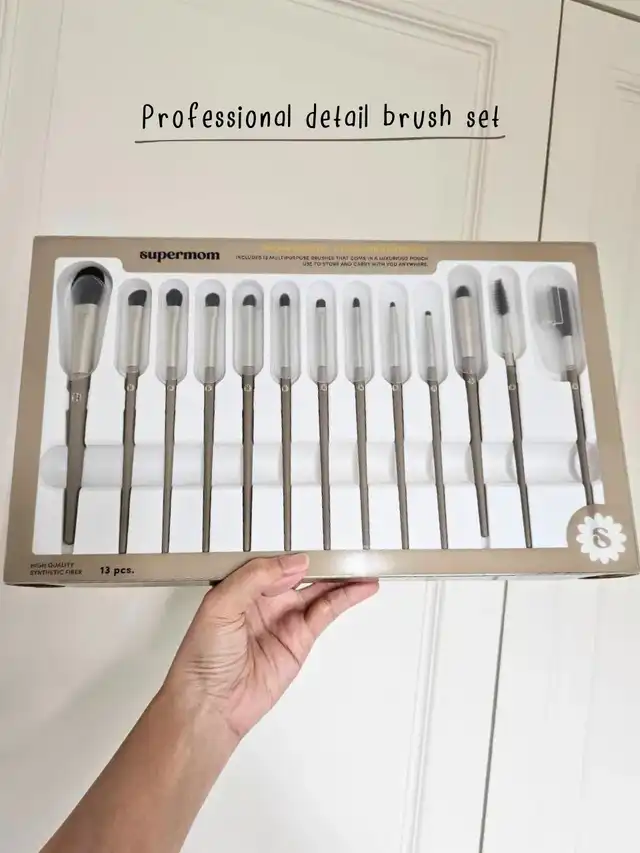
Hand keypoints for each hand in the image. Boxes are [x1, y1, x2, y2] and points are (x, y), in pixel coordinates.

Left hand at [163, 553, 378, 741]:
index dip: (292, 552)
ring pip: (318, 592)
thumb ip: (255, 577)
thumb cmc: (201, 658)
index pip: (273, 561)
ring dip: (341, 579)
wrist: (210, 704)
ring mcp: (283, 621)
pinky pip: (325, 614)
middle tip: (347, 549)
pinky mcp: (299, 641)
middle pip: (300, 574)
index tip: (312, 544)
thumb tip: (292, 562)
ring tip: (363, 565)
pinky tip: (359, 588)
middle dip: (323, 562)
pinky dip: (345, 599)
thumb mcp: (220, 605)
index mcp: (240, 586)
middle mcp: (263, 602)